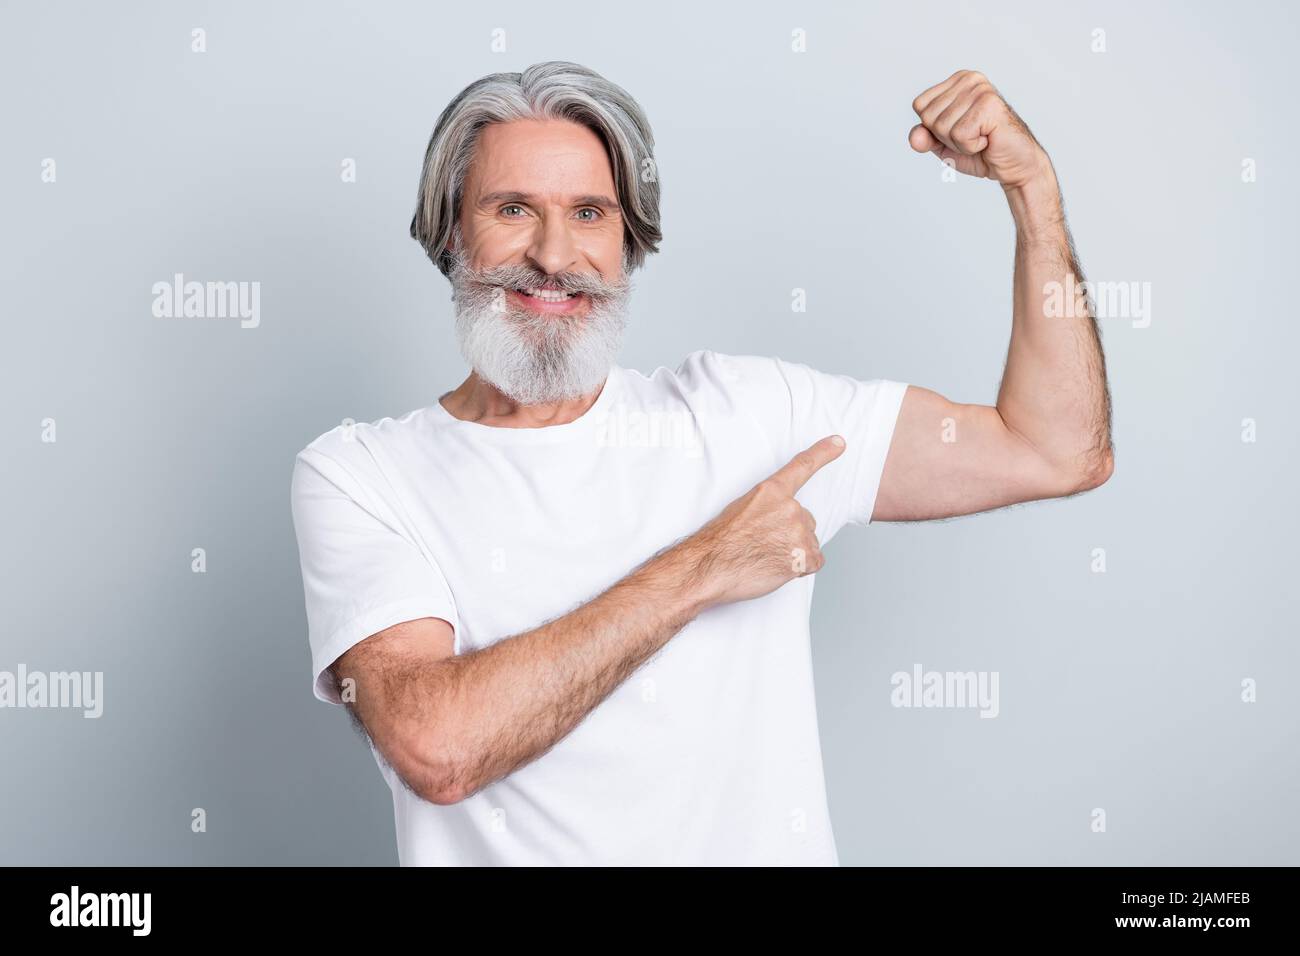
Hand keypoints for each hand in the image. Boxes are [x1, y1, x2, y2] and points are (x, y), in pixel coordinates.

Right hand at [680, 435, 844, 606]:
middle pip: (804, 519)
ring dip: (792, 551)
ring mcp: (798, 532)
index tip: (839, 442)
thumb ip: (766, 508)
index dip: (823, 453)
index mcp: (771, 491)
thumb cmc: (719, 542)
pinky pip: (814, 561)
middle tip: (763, 544)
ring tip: (764, 557)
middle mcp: (789, 508)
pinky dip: (800, 567)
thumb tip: (777, 522)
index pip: (802, 467)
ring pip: (808, 541)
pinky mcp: (804, 556)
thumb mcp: (740, 509)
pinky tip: (777, 567)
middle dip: (790, 532)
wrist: (709, 567)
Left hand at [908, 70, 1050, 190]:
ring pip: (942, 127)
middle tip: (973, 136)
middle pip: (929, 117)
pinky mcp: (989, 104)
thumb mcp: (944, 145)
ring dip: (960, 143)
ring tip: (982, 138)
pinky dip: (971, 146)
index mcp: (956, 82)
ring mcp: (980, 89)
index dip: (934, 129)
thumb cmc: (981, 151)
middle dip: (947, 137)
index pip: (920, 106)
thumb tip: (915, 136)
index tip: (959, 131)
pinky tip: (988, 139)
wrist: (1014, 164)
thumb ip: (925, 138)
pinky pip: (959, 134)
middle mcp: (969, 79)